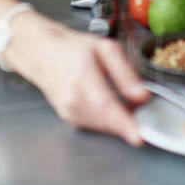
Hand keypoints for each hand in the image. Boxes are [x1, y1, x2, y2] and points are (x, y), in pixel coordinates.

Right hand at [5, 15, 149, 145]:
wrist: (42, 53)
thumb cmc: (72, 48)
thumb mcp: (105, 49)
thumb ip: (125, 73)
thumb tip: (141, 95)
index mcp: (82, 75)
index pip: (105, 105)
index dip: (123, 123)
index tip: (138, 136)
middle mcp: (73, 98)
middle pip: (106, 121)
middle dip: (127, 122)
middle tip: (141, 115)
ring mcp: (69, 111)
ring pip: (102, 127)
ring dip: (118, 122)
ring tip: (126, 107)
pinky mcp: (69, 118)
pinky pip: (94, 126)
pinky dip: (106, 121)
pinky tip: (110, 108)